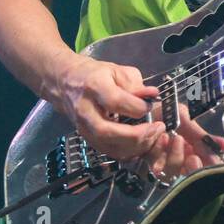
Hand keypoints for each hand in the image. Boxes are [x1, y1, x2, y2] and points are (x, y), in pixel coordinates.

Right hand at [46, 55, 223, 175]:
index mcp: (96, 87)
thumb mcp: (116, 69)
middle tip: (162, 132)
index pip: (118, 100)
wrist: (61, 81)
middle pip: (111, 133)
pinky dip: (132, 154)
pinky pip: (111, 153)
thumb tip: (153, 95)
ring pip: (111, 147)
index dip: (140, 108)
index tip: (159, 113)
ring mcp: (87, 129)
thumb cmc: (95, 73)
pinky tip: (151, 150)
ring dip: (138, 149)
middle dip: (139, 137)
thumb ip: (134, 82)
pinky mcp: (91, 140)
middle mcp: (88, 111)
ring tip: (160, 142)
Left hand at [145, 102, 223, 181]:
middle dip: (193, 168)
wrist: (140, 108)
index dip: (208, 165)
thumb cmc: (163, 111)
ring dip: (175, 156)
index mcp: (191, 148)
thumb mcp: (185, 119)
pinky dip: (160, 152)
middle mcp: (179, 157)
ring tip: (173, 138)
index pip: (205, 163)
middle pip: (190, 174)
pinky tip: (161, 139)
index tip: (212, 162)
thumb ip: (203, 136)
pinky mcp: (148, 163)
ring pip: (174, 172)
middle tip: (193, 157)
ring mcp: (163, 162)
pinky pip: (157, 167)